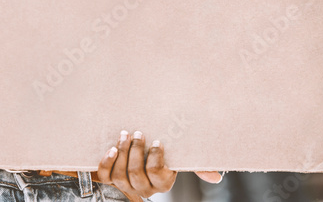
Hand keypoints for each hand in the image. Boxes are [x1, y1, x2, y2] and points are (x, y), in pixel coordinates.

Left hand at [95, 130, 221, 201]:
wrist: (135, 154)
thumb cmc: (158, 154)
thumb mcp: (177, 159)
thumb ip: (196, 166)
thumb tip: (217, 177)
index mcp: (162, 183)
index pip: (157, 174)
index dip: (155, 157)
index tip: (157, 141)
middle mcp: (143, 188)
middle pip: (137, 174)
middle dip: (136, 152)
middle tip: (138, 133)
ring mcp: (125, 186)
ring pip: (120, 175)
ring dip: (122, 153)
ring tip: (125, 135)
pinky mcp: (109, 180)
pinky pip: (106, 176)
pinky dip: (107, 162)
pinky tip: (112, 148)